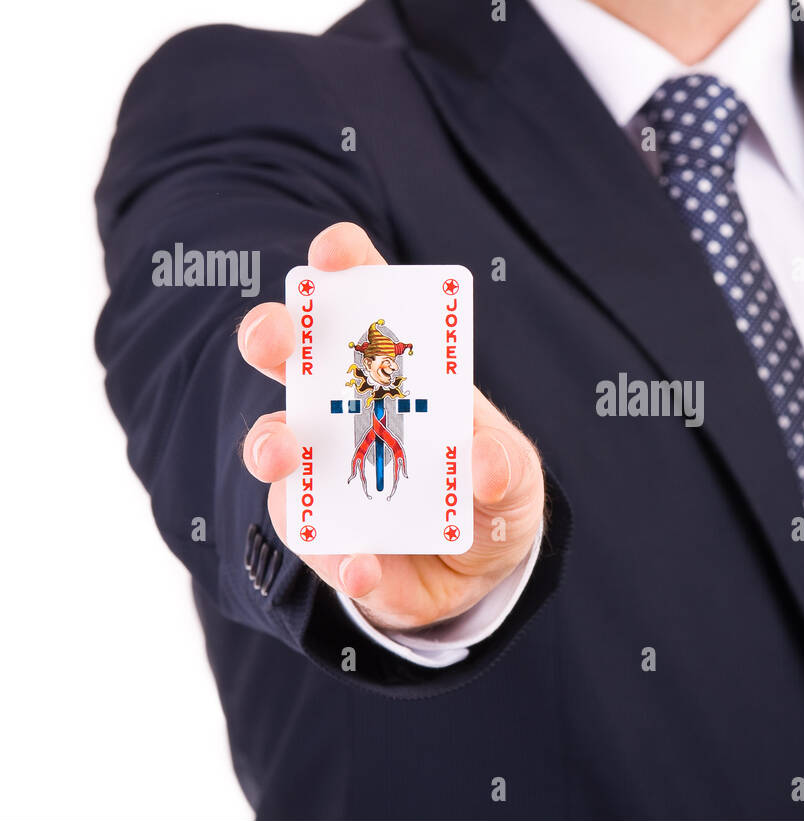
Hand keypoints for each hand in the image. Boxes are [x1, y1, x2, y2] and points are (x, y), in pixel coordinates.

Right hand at [237, 222, 545, 630]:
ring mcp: (319, 470)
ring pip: (274, 445)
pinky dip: (338, 555)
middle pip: (290, 356)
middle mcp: (341, 408)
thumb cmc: (491, 489)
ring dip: (272, 443)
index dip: (342, 265)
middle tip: (276, 337)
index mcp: (395, 367)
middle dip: (275, 336)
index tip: (334, 252)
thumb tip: (482, 464)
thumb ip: (505, 465)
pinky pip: (315, 542)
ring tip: (287, 452)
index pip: (360, 298)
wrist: (479, 568)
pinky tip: (365, 564)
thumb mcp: (515, 473)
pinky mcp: (320, 536)